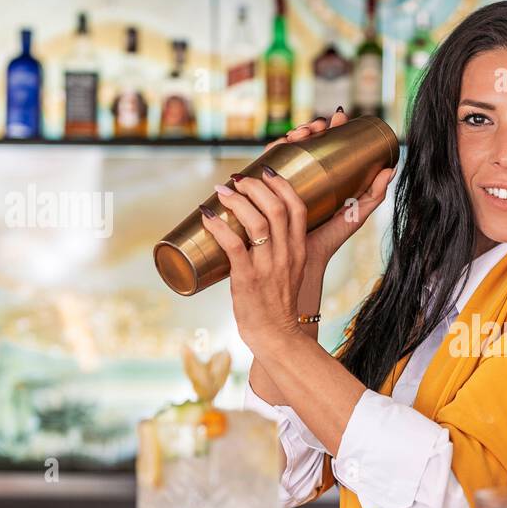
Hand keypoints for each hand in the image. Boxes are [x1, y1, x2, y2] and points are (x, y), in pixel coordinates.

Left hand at [200, 160, 308, 356]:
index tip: (265, 172)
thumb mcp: (290, 270)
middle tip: (238, 180)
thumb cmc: (277, 303)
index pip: (297, 207)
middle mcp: (287, 254)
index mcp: (299, 250)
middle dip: (255, 186)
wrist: (276, 335)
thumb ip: (281, 248)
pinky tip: (208, 216)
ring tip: (222, 191)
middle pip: (276, 207)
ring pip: (257, 221)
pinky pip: (233, 245)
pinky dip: (219, 226)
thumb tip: (256, 223)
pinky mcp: (247, 278)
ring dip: (237, 201)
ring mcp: (268, 266)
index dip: (281, 184)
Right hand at [264, 108, 395, 269]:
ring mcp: (284, 180)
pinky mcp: (267, 189)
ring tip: (301, 135)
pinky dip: (273, 149)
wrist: (300, 264)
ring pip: (286, 148)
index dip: (332, 126)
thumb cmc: (327, 241)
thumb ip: (373, 195)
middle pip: (305, 141)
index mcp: (323, 177)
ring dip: (293, 134)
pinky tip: (278, 146)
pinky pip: (267, 163)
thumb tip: (392, 168)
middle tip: (316, 127)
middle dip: (310, 127)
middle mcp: (303, 175)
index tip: (338, 117)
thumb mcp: (354, 215)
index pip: (326, 143)